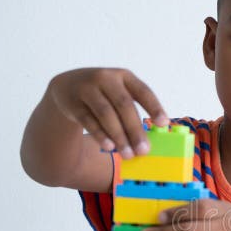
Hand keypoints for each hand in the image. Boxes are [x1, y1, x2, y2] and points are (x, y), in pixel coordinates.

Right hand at [47, 68, 168, 158]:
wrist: (67, 86)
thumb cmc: (103, 94)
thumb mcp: (118, 93)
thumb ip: (132, 111)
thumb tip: (144, 142)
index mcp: (124, 76)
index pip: (143, 91)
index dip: (154, 107)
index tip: (164, 124)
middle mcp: (106, 78)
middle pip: (124, 105)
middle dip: (135, 130)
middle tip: (144, 150)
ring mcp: (87, 89)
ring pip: (106, 114)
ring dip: (119, 136)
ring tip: (128, 154)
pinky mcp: (73, 103)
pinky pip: (88, 121)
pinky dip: (100, 135)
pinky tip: (109, 147)